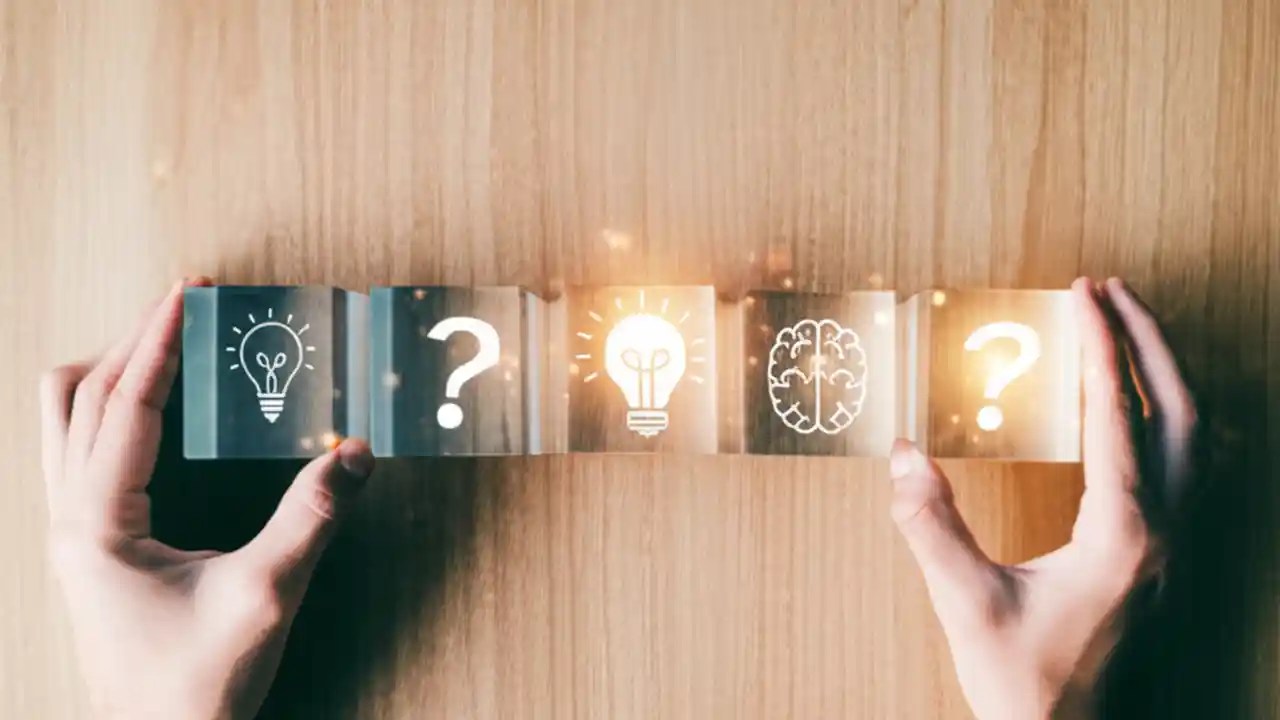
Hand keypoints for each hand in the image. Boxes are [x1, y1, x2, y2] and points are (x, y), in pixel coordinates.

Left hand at [41, 278, 374, 719]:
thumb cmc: (197, 684)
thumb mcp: (264, 596)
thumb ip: (310, 518)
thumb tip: (355, 453)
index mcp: (97, 524)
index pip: (123, 406)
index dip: (156, 343)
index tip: (185, 294)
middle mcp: (71, 520)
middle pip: (79, 397)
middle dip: (132, 342)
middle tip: (185, 306)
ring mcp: (72, 534)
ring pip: (65, 422)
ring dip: (111, 374)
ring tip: (166, 346)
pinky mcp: (88, 547)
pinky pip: (81, 452)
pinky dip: (112, 412)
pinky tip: (156, 411)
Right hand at [889, 278, 1196, 719]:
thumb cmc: (1033, 690)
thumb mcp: (969, 606)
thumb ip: (930, 528)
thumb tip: (903, 457)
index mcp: (1124, 533)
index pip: (1116, 415)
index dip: (1098, 347)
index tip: (1081, 294)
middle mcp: (1163, 532)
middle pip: (1181, 411)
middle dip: (1146, 341)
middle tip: (1109, 291)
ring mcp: (1173, 549)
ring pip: (1195, 440)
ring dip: (1163, 377)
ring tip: (1125, 336)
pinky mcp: (1163, 563)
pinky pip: (1183, 469)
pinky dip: (1164, 421)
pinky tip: (1132, 420)